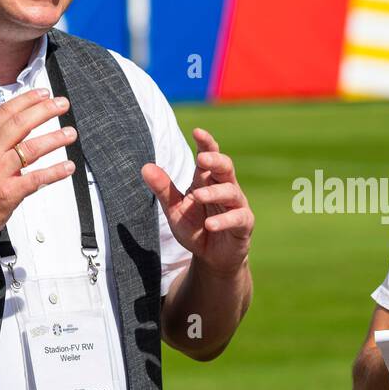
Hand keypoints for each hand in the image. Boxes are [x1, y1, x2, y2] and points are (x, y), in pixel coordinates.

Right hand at [0, 88, 77, 246]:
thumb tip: (13, 131)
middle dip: (44, 111)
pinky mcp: (8, 194)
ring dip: (55, 139)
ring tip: (70, 133)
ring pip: (31, 149)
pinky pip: (36, 179)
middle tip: (62, 105)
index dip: (26, 100)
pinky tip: (68, 167)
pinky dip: (55, 172)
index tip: (43, 94)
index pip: (4, 113)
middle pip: (20, 125)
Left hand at [141, 127, 252, 276]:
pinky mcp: (243, 224)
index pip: (209, 156)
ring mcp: (236, 205)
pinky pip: (238, 218)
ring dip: (215, 192)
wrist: (212, 258)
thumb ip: (163, 189)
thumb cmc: (196, 228)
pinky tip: (210, 224)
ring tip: (198, 196)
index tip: (197, 131)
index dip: (206, 143)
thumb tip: (145, 167)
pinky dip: (224, 220)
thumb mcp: (175, 209)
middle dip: (215, 160)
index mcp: (207, 181)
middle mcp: (224, 188)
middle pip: (225, 167)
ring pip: (231, 191)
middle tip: (202, 158)